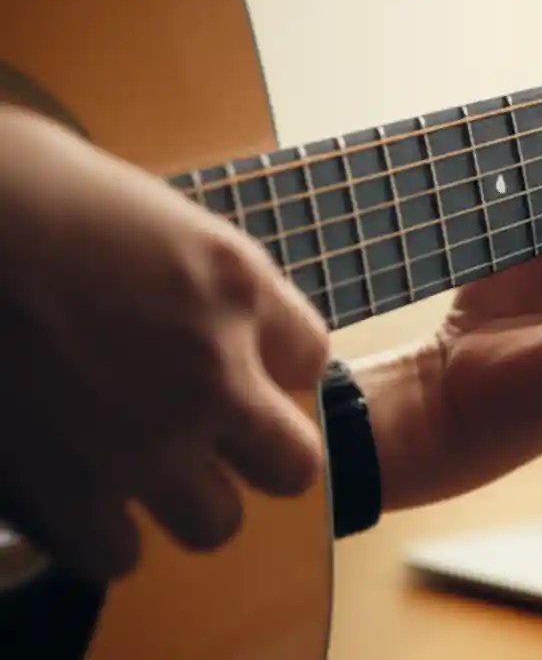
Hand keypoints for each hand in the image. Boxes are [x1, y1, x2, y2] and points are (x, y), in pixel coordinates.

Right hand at [0, 105, 329, 580]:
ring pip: (215, 524)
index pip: (310, 358)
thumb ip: (207, 279)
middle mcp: (207, 375)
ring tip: (138, 466)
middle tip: (212, 433)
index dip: (272, 364)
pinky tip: (72, 489)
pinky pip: (118, 555)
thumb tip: (227, 323)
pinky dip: (99, 532)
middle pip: (294, 467)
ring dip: (184, 500)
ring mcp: (140, 444)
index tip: (236, 360)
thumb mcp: (151, 211)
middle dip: (259, 455)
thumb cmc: (22, 188)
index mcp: (233, 287)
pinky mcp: (63, 495)